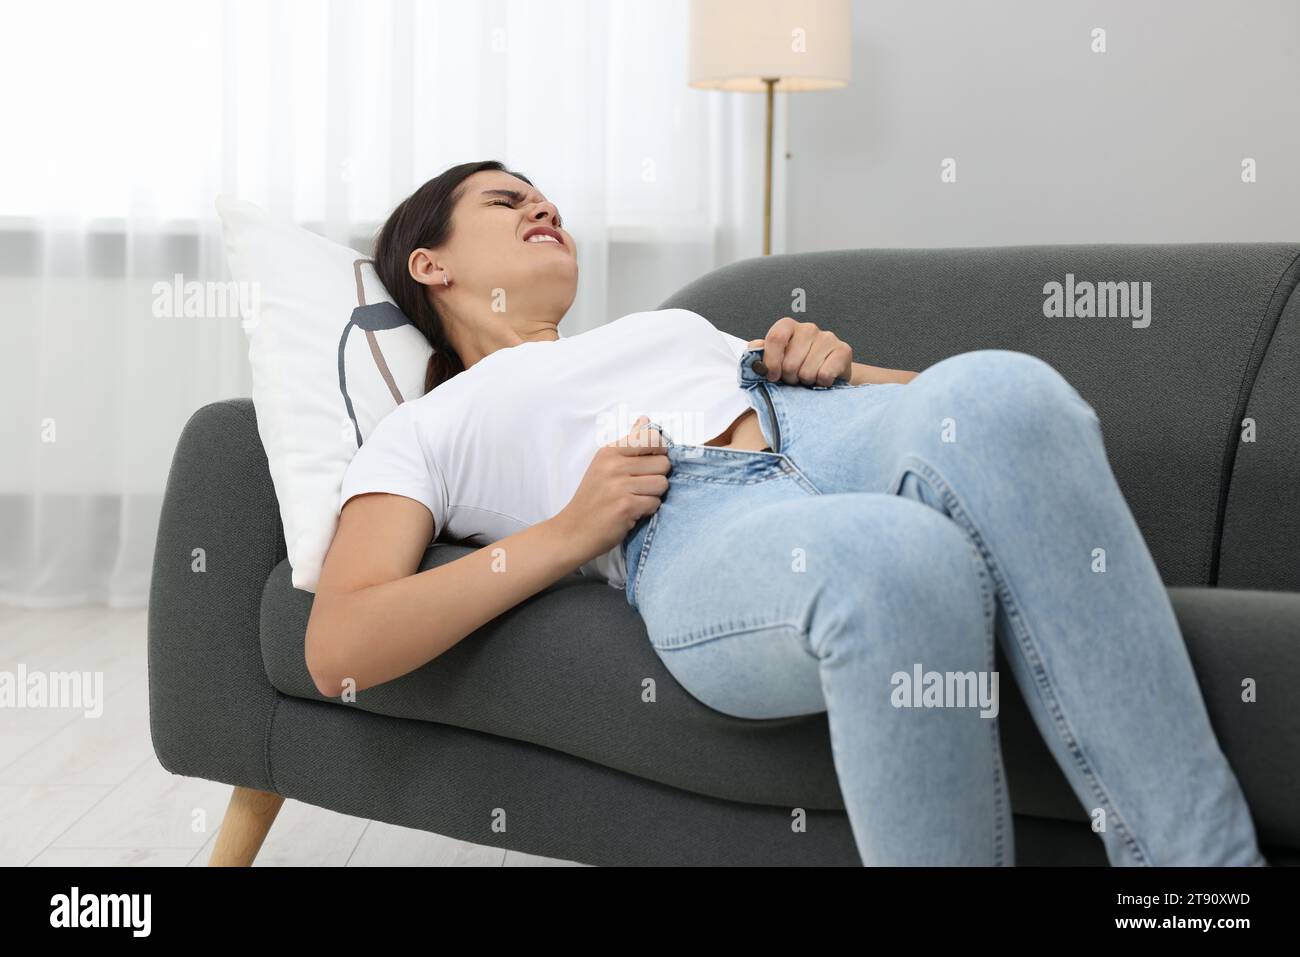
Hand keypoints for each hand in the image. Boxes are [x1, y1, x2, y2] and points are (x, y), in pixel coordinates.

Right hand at [554, 415, 671, 561]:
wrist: (573, 531)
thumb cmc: (592, 499)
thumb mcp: (605, 464)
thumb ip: (629, 442)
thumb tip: (645, 419)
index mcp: (610, 451)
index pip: (652, 437)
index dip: (660, 451)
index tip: (650, 463)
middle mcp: (614, 464)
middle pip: (663, 462)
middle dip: (658, 477)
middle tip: (640, 487)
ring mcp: (619, 485)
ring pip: (662, 484)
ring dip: (654, 495)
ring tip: (636, 499)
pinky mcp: (625, 506)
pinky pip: (655, 503)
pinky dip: (648, 510)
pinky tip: (633, 512)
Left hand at [747, 317, 851, 386]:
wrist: (827, 375)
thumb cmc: (797, 367)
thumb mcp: (774, 360)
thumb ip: (759, 354)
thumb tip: (753, 349)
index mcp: (788, 326)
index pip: (776, 337)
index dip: (772, 361)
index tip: (772, 377)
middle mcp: (808, 328)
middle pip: (790, 362)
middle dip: (789, 378)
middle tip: (794, 378)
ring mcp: (828, 337)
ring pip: (807, 371)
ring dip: (806, 382)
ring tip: (808, 378)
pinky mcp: (843, 350)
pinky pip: (824, 375)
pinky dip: (821, 383)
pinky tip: (822, 379)